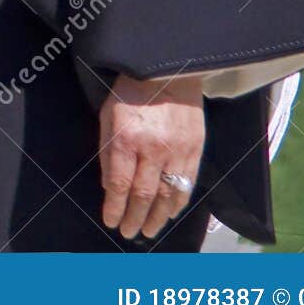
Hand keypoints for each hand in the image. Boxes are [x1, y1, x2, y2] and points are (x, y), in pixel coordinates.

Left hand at [99, 74, 204, 239]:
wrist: (168, 72)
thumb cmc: (130, 92)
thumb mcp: (107, 116)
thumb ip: (107, 152)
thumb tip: (109, 187)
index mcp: (126, 138)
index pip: (120, 184)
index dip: (115, 208)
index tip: (110, 222)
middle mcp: (153, 148)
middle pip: (144, 195)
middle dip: (135, 218)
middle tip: (129, 233)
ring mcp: (177, 151)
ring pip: (168, 195)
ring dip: (157, 217)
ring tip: (149, 231)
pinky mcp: (196, 150)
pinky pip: (187, 184)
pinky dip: (178, 203)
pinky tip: (169, 214)